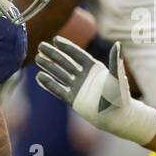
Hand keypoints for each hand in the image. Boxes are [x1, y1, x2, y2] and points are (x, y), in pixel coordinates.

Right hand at [35, 36, 155, 145]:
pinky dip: (49, 83)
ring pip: (59, 74)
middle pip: (65, 62)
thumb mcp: (116, 76)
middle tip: (40, 46)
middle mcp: (83, 76)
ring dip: (48, 66)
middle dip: (53, 54)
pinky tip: (39, 77)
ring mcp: (77, 87)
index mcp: (93, 68)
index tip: (55, 39)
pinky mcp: (72, 99)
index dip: (66, 47)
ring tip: (37, 58)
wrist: (114, 116)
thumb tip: (118, 44)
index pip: (77, 55)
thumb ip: (115, 60)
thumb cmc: (119, 96)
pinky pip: (58, 89)